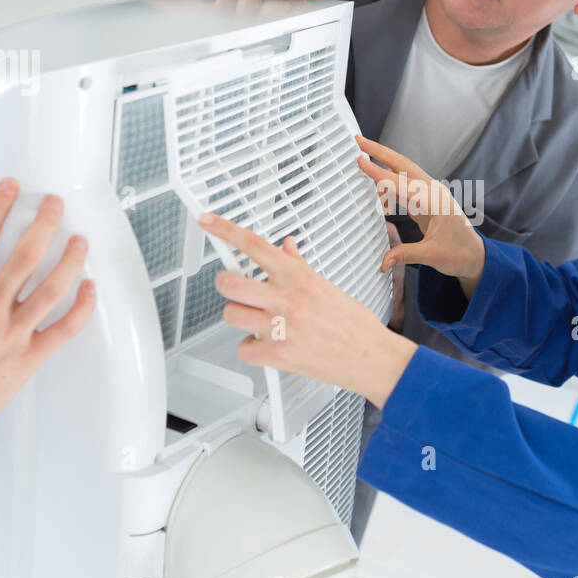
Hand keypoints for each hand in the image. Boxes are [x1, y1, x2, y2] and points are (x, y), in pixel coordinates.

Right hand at [0, 179, 95, 523]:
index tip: (11, 188)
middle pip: (24, 254)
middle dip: (43, 222)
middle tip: (55, 204)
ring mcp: (13, 333)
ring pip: (52, 287)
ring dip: (70, 260)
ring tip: (81, 240)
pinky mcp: (29, 357)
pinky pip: (64, 329)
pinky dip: (82, 309)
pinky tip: (91, 290)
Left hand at [198, 212, 416, 407]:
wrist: (369, 356)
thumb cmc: (353, 324)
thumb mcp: (326, 286)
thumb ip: (299, 266)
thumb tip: (286, 247)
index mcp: (297, 277)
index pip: (254, 245)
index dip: (225, 230)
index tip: (208, 221)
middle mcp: (286, 299)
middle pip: (230, 283)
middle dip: (224, 283)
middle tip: (231, 286)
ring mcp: (279, 327)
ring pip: (231, 314)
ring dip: (238, 317)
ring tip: (255, 320)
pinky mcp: (277, 355)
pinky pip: (243, 349)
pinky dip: (251, 349)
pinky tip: (265, 345)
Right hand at [355, 135, 486, 296]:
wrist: (474, 255)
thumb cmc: (459, 253)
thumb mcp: (433, 255)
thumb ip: (406, 255)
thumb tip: (384, 261)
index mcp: (436, 201)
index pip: (401, 184)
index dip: (379, 174)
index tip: (361, 162)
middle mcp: (433, 192)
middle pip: (403, 165)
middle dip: (380, 152)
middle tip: (359, 141)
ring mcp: (429, 194)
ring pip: (403, 172)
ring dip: (383, 164)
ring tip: (362, 158)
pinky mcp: (425, 201)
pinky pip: (403, 186)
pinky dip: (388, 182)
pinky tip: (375, 185)